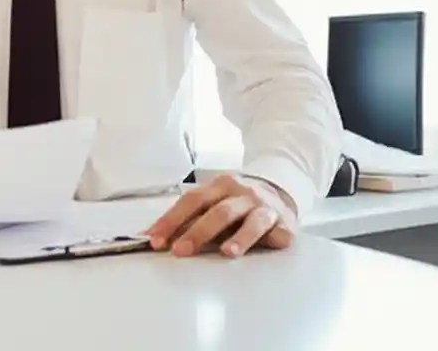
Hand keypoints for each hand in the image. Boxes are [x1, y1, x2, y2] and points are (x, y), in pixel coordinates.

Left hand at [144, 174, 296, 257]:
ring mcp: (264, 207)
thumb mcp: (215, 201)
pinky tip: (260, 251)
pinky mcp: (283, 223)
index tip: (155, 238)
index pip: (191, 201)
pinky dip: (267, 241)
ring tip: (226, 252)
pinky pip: (274, 232)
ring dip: (238, 238)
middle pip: (218, 212)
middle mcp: (241, 193)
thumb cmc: (239, 200)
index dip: (172, 219)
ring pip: (250, 222)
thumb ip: (192, 218)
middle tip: (179, 250)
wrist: (281, 189)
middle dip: (197, 232)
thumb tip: (159, 238)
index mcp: (219, 185)